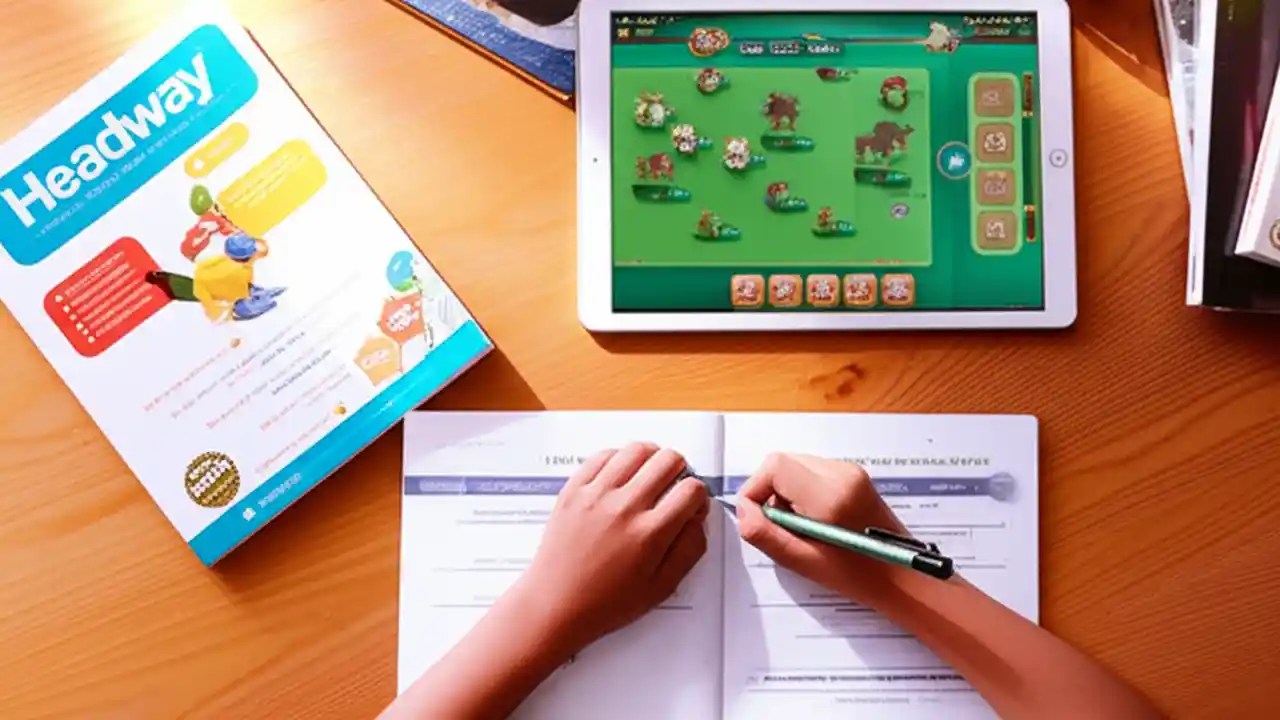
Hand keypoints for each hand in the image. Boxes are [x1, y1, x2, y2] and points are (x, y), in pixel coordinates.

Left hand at [517, 443, 709, 652]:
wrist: (555, 604)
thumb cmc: (603, 602)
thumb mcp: (660, 587)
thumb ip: (689, 550)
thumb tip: (697, 519)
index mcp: (650, 534)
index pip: (692, 490)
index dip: (698, 494)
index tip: (691, 503)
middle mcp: (624, 508)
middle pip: (668, 460)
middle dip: (679, 470)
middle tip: (673, 484)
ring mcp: (596, 495)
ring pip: (637, 449)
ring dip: (651, 457)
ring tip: (649, 473)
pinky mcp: (573, 490)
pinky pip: (602, 455)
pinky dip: (618, 458)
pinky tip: (621, 473)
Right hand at [736, 453, 911, 608]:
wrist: (904, 577)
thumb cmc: (858, 576)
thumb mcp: (803, 562)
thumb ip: (765, 534)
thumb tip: (743, 511)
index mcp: (830, 495)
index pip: (775, 466)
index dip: (756, 489)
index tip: (757, 517)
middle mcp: (842, 473)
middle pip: (783, 463)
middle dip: (771, 492)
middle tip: (780, 527)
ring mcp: (851, 472)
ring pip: (796, 466)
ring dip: (787, 493)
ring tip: (800, 527)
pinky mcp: (855, 476)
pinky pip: (813, 473)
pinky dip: (803, 492)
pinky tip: (815, 520)